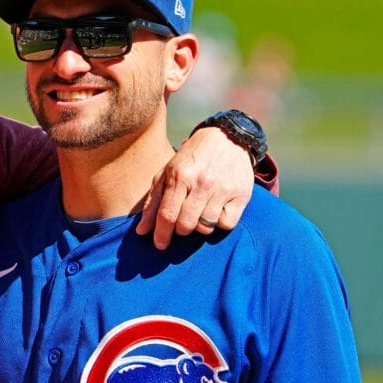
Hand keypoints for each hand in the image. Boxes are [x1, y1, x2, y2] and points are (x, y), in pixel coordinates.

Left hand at [136, 126, 254, 249]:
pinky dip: (219, 224)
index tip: (159, 245)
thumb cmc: (192, 159)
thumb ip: (153, 202)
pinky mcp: (241, 195)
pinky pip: (226, 225)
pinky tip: (216, 211)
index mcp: (180, 176)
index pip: (167, 215)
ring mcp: (223, 190)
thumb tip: (141, 231)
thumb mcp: (167, 173)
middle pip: (185, 225)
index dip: (161, 234)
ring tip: (198, 213)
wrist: (227, 138)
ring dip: (198, 227)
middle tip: (181, 223)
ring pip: (205, 227)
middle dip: (180, 230)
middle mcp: (202, 183)